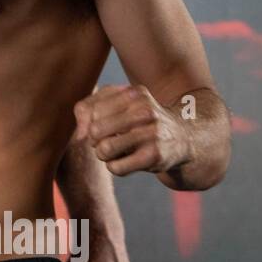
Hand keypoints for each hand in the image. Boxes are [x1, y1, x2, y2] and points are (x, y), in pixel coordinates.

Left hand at [72, 85, 191, 183]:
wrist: (181, 138)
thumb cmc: (138, 120)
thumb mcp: (116, 104)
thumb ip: (87, 109)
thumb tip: (80, 134)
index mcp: (134, 94)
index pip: (91, 111)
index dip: (90, 122)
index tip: (103, 126)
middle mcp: (144, 111)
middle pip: (95, 131)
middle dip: (96, 140)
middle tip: (108, 140)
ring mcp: (152, 134)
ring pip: (104, 150)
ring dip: (104, 154)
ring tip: (115, 151)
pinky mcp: (154, 157)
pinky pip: (116, 168)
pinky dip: (115, 167)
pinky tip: (127, 160)